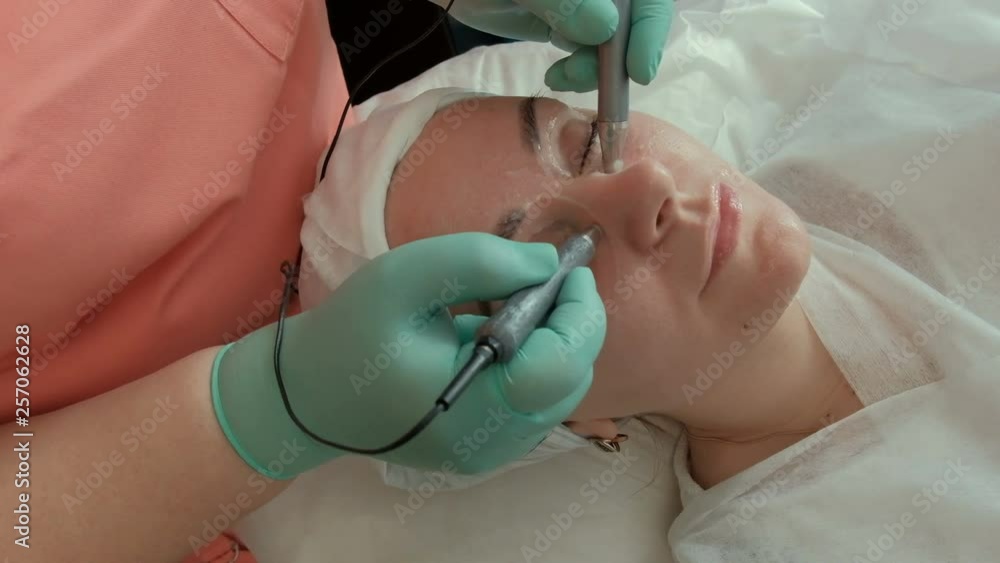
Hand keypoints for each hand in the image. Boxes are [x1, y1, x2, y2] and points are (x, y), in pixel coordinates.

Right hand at [211, 233, 606, 477]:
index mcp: (474, 411)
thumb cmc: (350, 334)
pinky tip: (500, 332)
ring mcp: (494, 452)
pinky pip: (539, 398)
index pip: (563, 365)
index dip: (579, 311)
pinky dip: (536, 358)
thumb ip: (479, 262)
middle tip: (536, 277)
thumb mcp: (404, 278)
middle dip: (570, 320)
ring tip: (512, 302)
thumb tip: (548, 264)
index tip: (565, 266)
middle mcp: (495, 444)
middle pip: (572, 377)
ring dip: (554, 338)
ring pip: (562, 388)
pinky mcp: (490, 446)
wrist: (310, 397)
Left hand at [430, 0, 673, 91]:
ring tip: (563, 76)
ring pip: (612, 40)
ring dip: (597, 67)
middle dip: (620, 55)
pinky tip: (558, 75)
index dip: (650, 26)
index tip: (638, 68)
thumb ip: (563, 0)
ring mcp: (586, 3)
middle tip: (600, 82)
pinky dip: (579, 68)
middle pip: (634, 20)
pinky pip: (588, 48)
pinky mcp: (567, 20)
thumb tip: (604, 27)